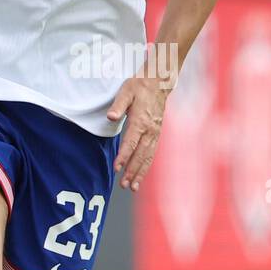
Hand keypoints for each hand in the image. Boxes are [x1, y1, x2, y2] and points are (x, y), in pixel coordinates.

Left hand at [107, 70, 172, 191]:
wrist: (159, 83)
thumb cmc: (140, 86)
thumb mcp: (126, 91)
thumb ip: (118, 105)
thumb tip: (111, 117)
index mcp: (141, 121)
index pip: (130, 143)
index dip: (123, 156)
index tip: (116, 168)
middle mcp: (150, 130)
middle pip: (140, 154)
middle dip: (132, 170)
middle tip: (124, 185)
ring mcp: (155, 133)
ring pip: (147, 156)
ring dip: (140, 172)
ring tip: (133, 186)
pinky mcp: (157, 134)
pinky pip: (151, 153)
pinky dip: (146, 165)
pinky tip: (140, 174)